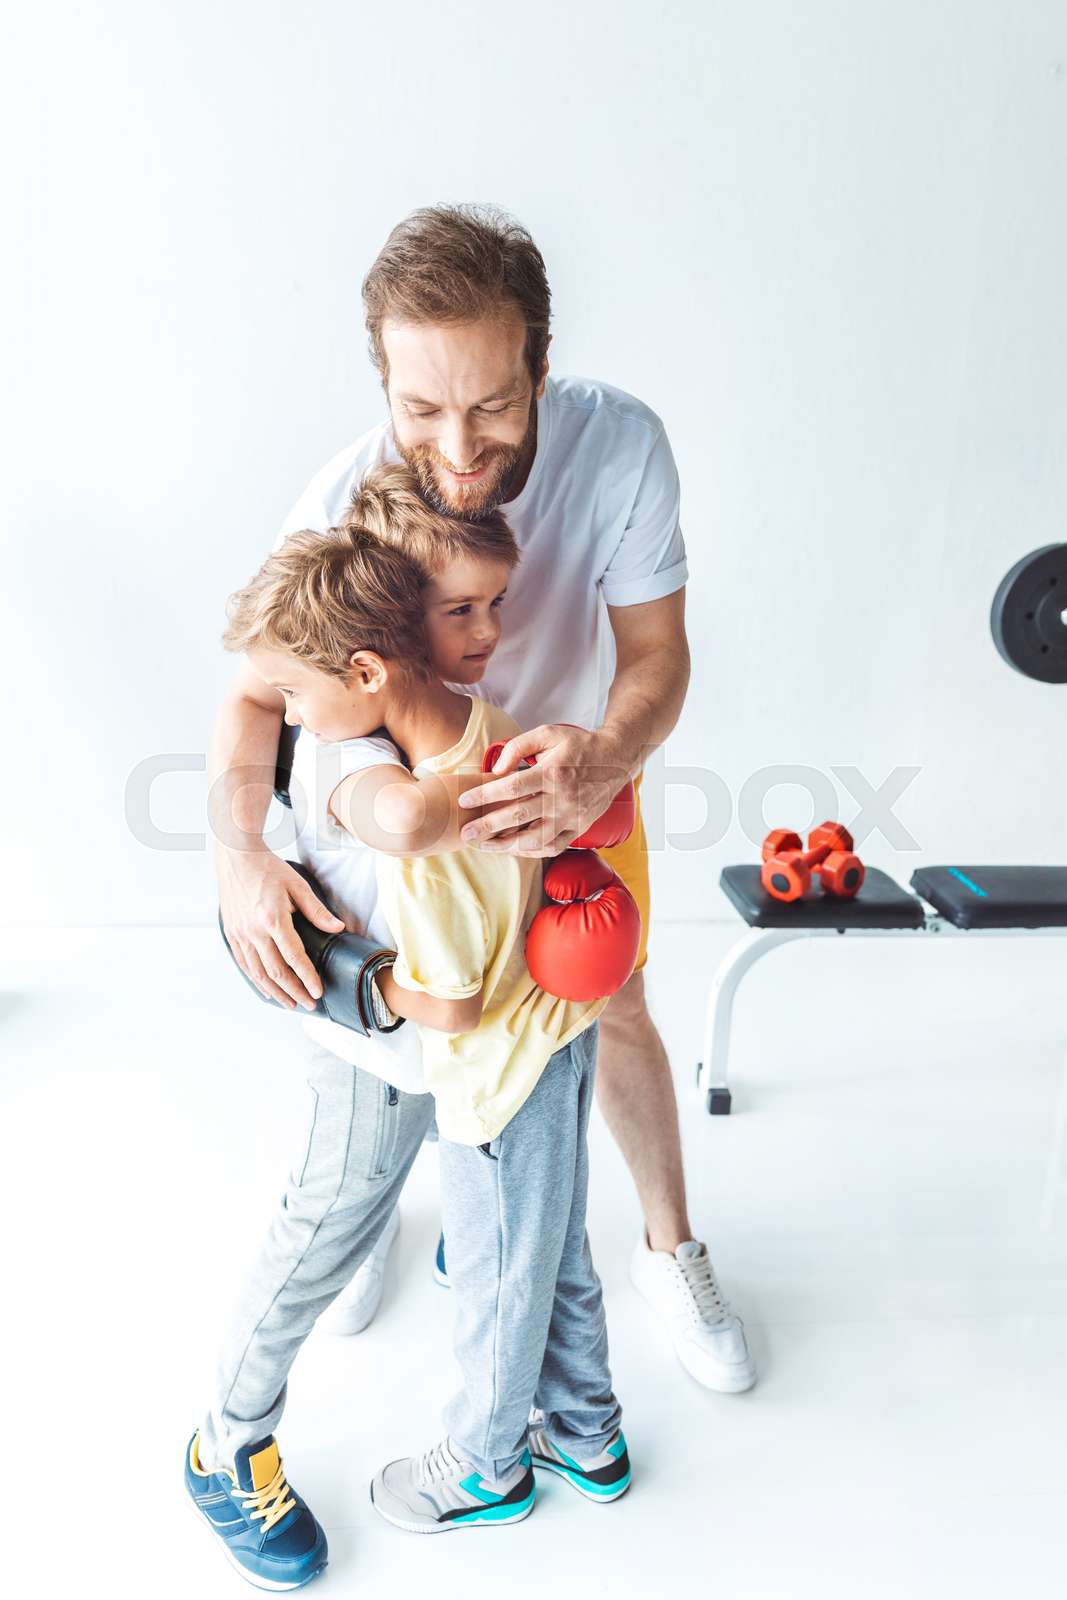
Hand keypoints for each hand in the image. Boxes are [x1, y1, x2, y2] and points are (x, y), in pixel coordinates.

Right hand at [217, 850, 344, 1009]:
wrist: (236, 857)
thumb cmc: (268, 869)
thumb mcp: (298, 886)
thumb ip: (317, 911)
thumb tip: (338, 929)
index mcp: (273, 918)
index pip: (294, 957)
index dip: (307, 977)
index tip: (318, 991)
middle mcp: (254, 930)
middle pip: (276, 971)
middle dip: (295, 991)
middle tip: (309, 1004)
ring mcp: (240, 934)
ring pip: (258, 973)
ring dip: (276, 992)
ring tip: (291, 1003)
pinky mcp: (232, 934)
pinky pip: (244, 965)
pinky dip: (256, 981)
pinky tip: (267, 990)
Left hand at [457, 725, 631, 857]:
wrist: (616, 759)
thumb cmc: (577, 745)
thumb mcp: (548, 733)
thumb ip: (518, 747)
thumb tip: (496, 769)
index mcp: (552, 772)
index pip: (512, 787)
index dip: (485, 795)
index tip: (465, 800)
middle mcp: (562, 798)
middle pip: (518, 816)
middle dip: (487, 827)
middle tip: (466, 834)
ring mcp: (572, 816)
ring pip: (534, 839)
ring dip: (506, 846)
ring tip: (484, 846)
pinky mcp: (579, 828)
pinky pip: (552, 846)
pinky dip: (531, 852)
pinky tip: (513, 849)